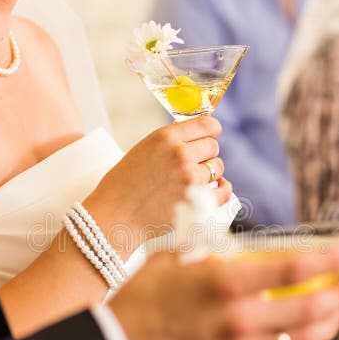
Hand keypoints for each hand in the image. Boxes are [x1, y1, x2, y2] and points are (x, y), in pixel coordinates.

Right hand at [84, 117, 231, 248]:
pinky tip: (218, 188)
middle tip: (195, 163)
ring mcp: (189, 179)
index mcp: (166, 137)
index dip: (211, 131)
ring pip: (218, 168)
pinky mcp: (196, 201)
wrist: (115, 215)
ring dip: (211, 173)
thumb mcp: (144, 149)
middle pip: (213, 147)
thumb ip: (170, 142)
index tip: (210, 136)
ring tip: (194, 180)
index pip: (206, 124)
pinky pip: (223, 191)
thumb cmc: (124, 184)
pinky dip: (222, 190)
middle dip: (207, 154)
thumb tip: (198, 137)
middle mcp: (180, 154)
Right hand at [109, 245, 338, 339]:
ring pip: (303, 339)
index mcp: (225, 281)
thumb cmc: (141, 298)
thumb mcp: (178, 258)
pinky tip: (302, 329)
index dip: (333, 258)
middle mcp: (239, 318)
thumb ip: (218, 253)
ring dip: (329, 321)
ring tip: (338, 306)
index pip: (296, 269)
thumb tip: (249, 248)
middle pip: (311, 309)